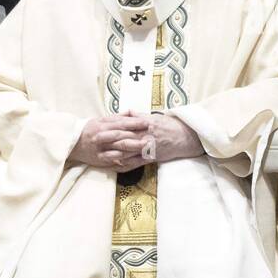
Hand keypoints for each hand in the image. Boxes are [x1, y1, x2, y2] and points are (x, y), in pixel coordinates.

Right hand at [68, 113, 149, 169]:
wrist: (72, 144)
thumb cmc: (89, 130)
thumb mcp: (101, 120)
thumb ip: (117, 117)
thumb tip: (132, 112)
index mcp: (103, 125)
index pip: (122, 123)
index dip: (135, 123)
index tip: (147, 123)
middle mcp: (102, 136)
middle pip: (122, 136)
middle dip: (138, 136)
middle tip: (151, 136)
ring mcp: (101, 149)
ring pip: (120, 148)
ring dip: (135, 148)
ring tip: (147, 147)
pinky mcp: (101, 159)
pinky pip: (116, 160)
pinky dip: (128, 160)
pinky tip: (138, 159)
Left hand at [69, 111, 203, 168]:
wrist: (184, 137)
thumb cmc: (168, 126)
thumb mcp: (154, 117)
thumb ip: (139, 116)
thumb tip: (128, 111)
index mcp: (144, 124)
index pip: (123, 126)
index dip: (110, 128)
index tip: (98, 129)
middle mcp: (144, 136)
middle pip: (122, 139)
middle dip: (107, 142)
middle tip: (93, 143)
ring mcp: (147, 148)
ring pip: (127, 152)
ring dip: (113, 154)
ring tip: (100, 155)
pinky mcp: (150, 158)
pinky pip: (135, 163)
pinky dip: (124, 165)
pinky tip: (114, 166)